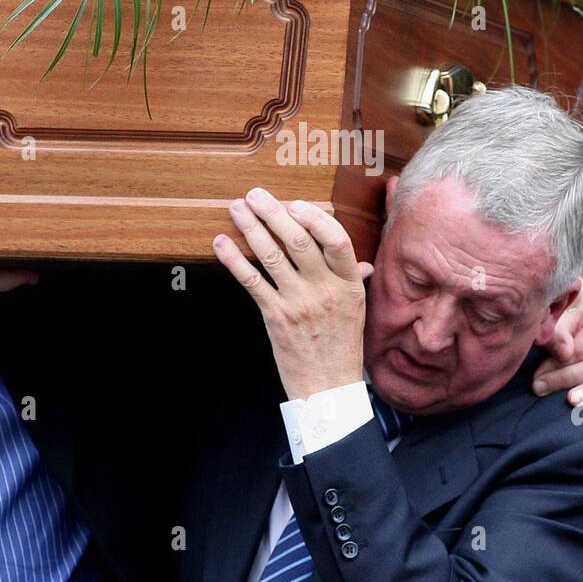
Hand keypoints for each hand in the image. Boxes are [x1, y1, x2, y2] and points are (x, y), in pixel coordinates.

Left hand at [213, 188, 372, 401]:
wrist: (327, 386)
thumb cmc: (342, 346)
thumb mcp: (357, 310)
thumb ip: (355, 280)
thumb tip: (361, 262)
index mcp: (349, 284)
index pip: (336, 240)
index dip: (313, 217)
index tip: (294, 204)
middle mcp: (325, 290)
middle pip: (298, 241)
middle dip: (273, 213)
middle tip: (255, 195)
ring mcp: (299, 303)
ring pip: (272, 256)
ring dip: (251, 228)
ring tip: (236, 208)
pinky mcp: (276, 317)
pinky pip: (252, 282)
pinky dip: (234, 260)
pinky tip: (221, 243)